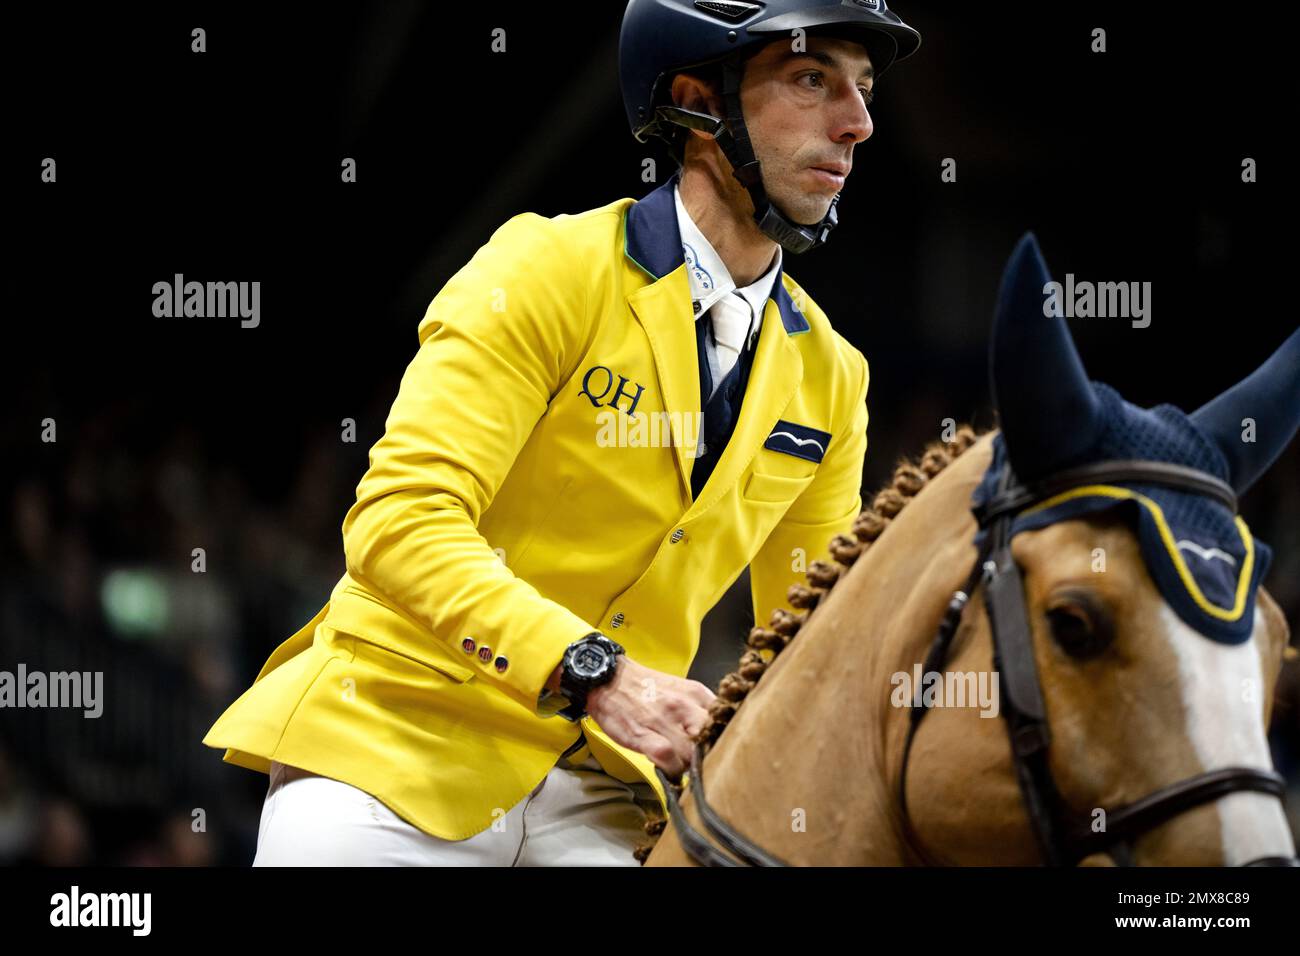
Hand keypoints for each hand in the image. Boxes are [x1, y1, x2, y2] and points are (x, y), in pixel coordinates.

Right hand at [584, 656, 716, 778]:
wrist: (608, 679)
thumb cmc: (644, 688)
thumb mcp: (681, 690)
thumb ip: (701, 710)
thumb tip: (718, 734)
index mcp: (696, 693)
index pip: (727, 720)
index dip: (727, 740)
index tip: (722, 751)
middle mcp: (684, 705)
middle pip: (713, 739)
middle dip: (710, 756)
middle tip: (702, 765)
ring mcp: (664, 720)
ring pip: (692, 753)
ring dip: (690, 767)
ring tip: (683, 769)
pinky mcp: (644, 734)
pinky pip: (667, 757)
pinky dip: (672, 770)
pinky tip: (669, 772)